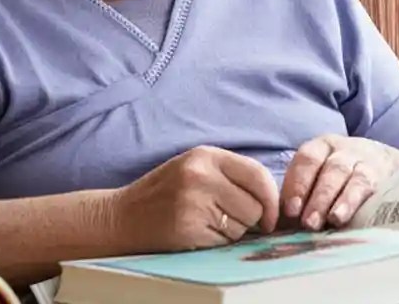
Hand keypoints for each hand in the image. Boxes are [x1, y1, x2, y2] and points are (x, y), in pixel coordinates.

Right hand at [111, 145, 279, 251]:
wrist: (121, 217)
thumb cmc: (165, 194)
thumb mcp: (196, 168)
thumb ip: (232, 176)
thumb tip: (276, 201)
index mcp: (207, 156)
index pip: (258, 175)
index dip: (271, 199)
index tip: (270, 215)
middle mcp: (201, 175)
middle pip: (255, 205)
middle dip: (249, 218)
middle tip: (226, 219)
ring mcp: (193, 202)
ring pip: (242, 226)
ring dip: (233, 232)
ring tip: (206, 222)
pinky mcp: (187, 228)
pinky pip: (223, 241)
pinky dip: (216, 242)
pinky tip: (196, 233)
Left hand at [282, 135, 398, 230]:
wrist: (387, 168)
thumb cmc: (340, 181)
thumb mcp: (319, 181)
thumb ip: (298, 202)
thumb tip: (273, 227)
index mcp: (320, 148)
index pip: (307, 159)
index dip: (298, 184)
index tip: (290, 210)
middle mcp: (342, 150)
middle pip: (330, 169)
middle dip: (317, 196)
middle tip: (308, 223)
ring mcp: (364, 161)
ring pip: (349, 177)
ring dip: (337, 200)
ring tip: (330, 221)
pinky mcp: (380, 176)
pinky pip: (367, 187)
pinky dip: (354, 202)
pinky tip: (344, 217)